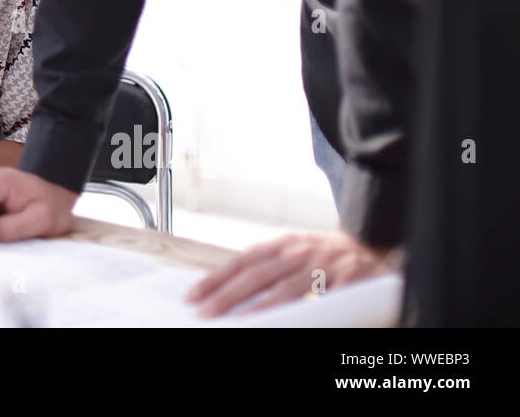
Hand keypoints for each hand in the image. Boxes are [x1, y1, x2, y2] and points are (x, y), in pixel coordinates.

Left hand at [185, 229, 403, 317]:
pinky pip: (327, 298)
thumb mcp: (294, 254)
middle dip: (228, 295)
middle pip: (257, 275)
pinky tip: (294, 323)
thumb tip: (231, 292)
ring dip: (261, 307)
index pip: (242, 261)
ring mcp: (324, 265)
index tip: (194, 296)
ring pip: (287, 288)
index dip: (217, 278)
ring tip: (241, 322)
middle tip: (206, 313)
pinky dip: (311, 310)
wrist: (372, 244)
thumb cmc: (325, 256)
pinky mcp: (349, 280)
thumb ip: (269, 269)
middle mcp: (300, 251)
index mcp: (283, 245)